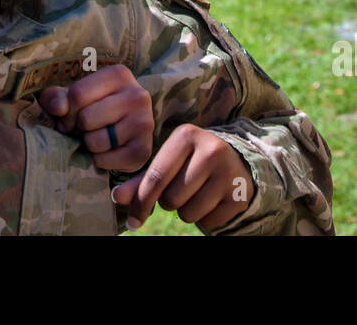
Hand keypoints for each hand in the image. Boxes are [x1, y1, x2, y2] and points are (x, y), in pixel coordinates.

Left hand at [38, 64, 153, 171]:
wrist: (125, 131)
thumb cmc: (93, 107)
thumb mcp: (72, 96)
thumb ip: (56, 97)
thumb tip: (58, 107)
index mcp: (119, 75)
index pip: (78, 94)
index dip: (65, 111)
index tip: (69, 116)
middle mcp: (137, 95)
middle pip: (85, 118)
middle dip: (78, 128)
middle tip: (84, 128)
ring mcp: (144, 123)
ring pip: (95, 141)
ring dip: (89, 144)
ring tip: (97, 137)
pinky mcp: (143, 150)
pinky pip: (104, 161)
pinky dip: (99, 160)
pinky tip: (107, 151)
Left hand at [111, 124, 253, 232]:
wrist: (235, 162)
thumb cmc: (189, 162)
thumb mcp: (167, 162)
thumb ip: (140, 179)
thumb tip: (116, 197)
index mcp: (187, 135)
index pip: (156, 176)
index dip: (140, 202)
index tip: (133, 219)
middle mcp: (210, 149)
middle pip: (171, 198)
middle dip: (168, 202)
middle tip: (179, 189)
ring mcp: (228, 172)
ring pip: (188, 213)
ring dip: (186, 211)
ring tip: (196, 193)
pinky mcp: (239, 195)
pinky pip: (207, 222)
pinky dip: (204, 217)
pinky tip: (212, 199)